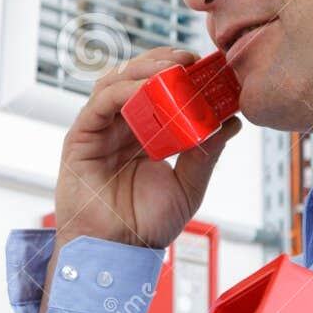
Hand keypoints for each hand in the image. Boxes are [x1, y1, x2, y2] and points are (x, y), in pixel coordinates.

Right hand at [52, 47, 242, 251]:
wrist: (119, 253)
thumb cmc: (146, 226)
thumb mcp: (188, 186)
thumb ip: (206, 152)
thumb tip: (232, 122)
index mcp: (144, 136)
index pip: (159, 92)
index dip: (179, 74)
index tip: (206, 67)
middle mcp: (120, 128)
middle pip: (136, 79)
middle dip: (162, 62)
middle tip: (189, 59)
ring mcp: (99, 131)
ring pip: (116, 83)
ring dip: (143, 69)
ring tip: (170, 68)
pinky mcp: (80, 138)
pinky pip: (99, 104)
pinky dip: (122, 90)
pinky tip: (144, 89)